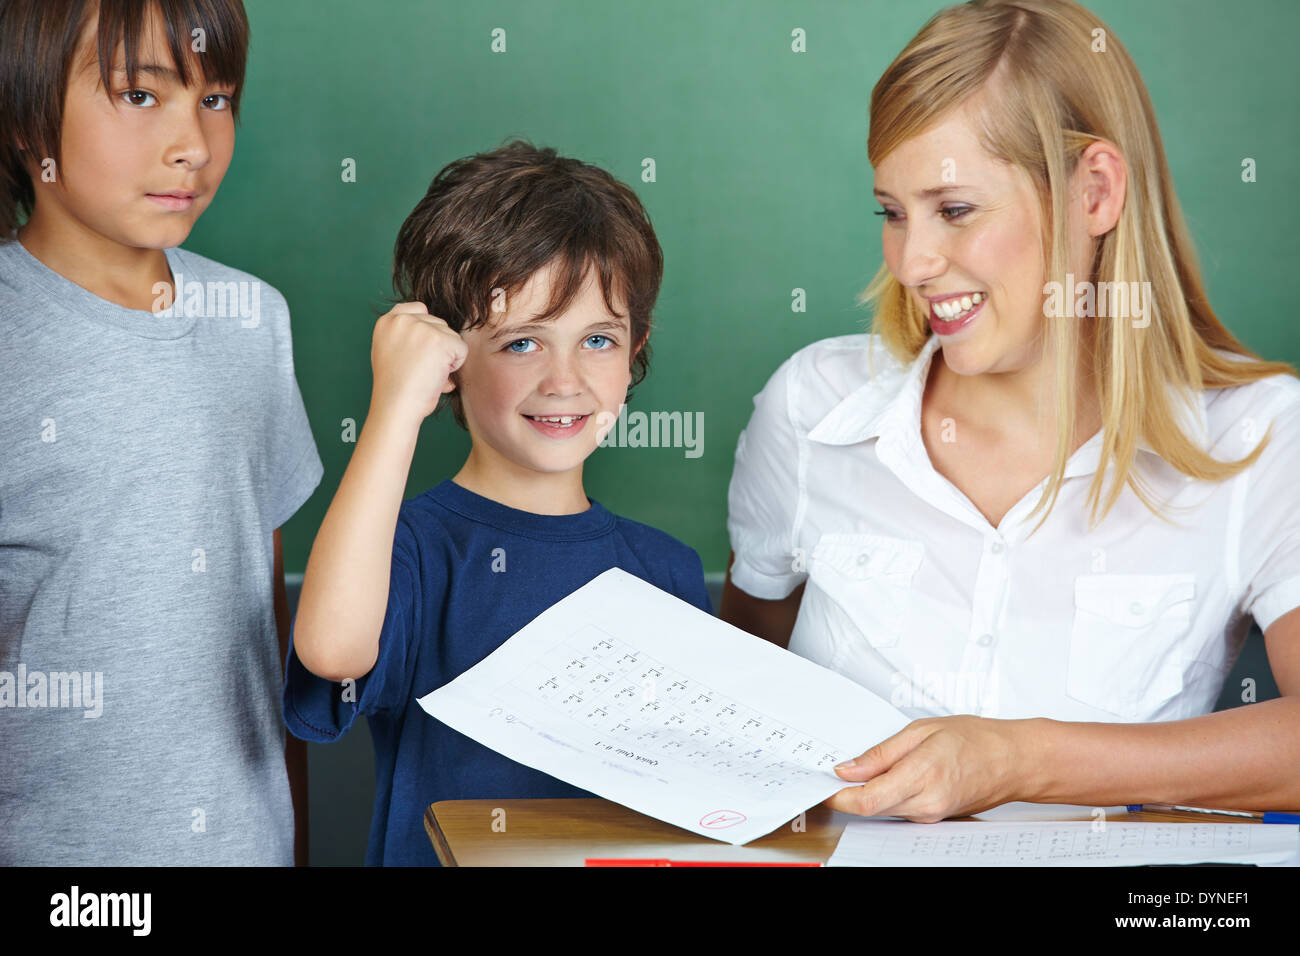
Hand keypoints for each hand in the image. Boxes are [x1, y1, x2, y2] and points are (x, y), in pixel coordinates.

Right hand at [369, 302, 468, 423]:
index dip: (427, 331)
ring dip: (447, 357)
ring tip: (427, 374)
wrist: (396, 405)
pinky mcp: (440, 340)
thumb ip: (405, 336)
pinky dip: (456, 366)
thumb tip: (434, 331)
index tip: (420, 352)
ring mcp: (421, 328)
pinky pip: (461, 349)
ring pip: (452, 336)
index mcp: (387, 321)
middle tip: (421, 369)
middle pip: (439, 324)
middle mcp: (403, 320)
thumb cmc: (396, 388)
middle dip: (438, 347)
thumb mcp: (390, 352)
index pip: (419, 309)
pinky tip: (438, 376)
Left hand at [824, 715, 1038, 821]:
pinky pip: (899, 808)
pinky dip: (887, 794)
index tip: (821, 783)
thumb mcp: (922, 731)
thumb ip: (881, 753)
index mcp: (921, 777)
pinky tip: (889, 776)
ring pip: (883, 809)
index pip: (866, 799)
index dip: (837, 795)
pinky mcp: (933, 818)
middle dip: (847, 792)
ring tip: (865, 767)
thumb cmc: (976, 740)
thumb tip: (848, 769)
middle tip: (834, 770)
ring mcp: (930, 815)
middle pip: (870, 807)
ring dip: (867, 792)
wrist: (1013, 760)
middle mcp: (925, 804)